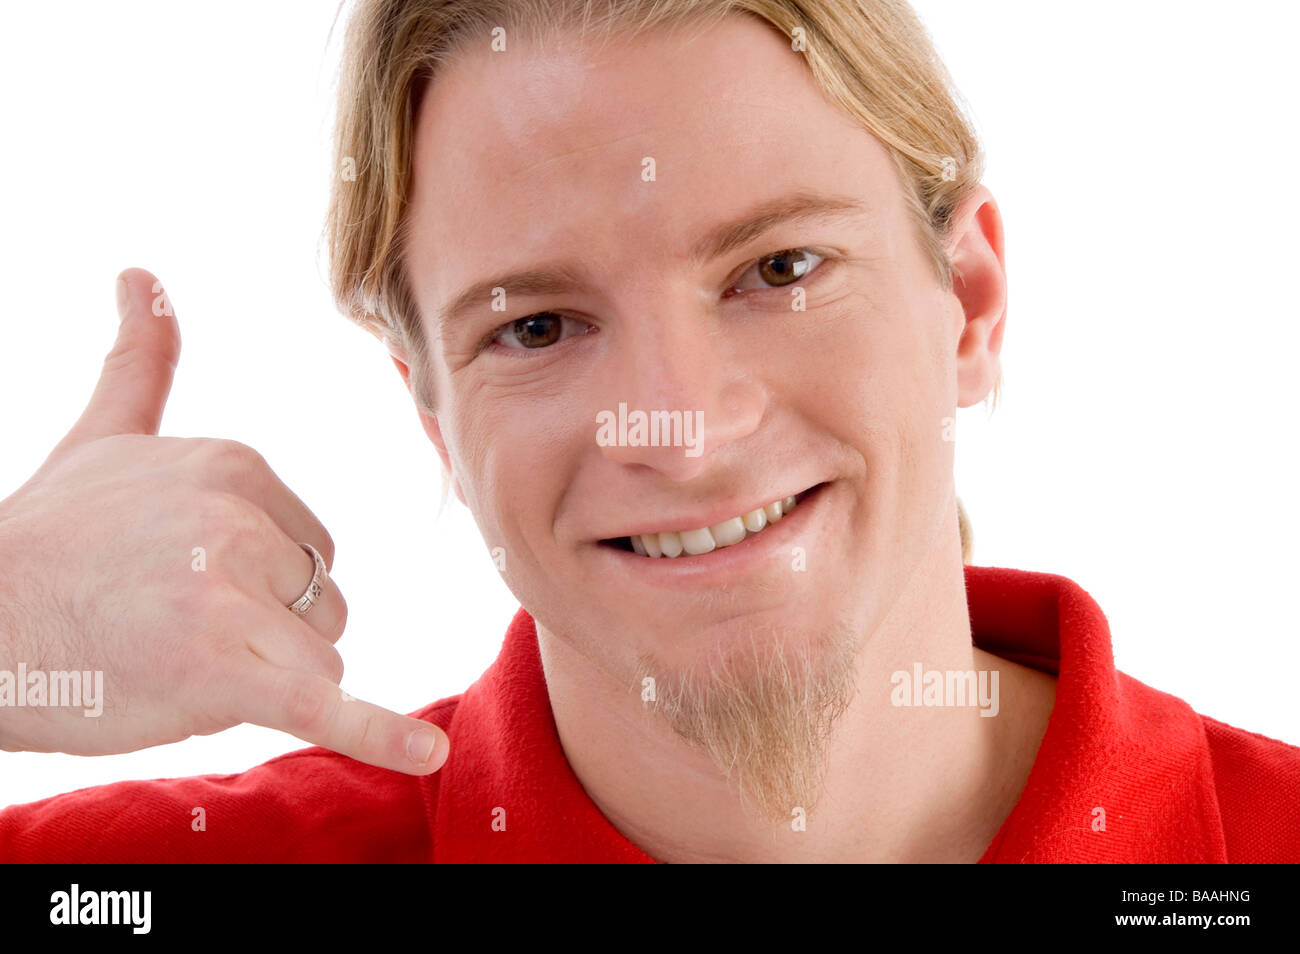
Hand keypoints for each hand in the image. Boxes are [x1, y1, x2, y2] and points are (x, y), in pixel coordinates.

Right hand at [0, 268, 447, 774]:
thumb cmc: (46, 538)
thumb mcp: (101, 437)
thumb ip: (141, 362)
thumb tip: (142, 274)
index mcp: (236, 465)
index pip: (312, 550)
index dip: (259, 588)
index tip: (184, 586)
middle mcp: (240, 519)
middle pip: (323, 606)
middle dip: (267, 635)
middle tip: (172, 630)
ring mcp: (231, 594)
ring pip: (317, 659)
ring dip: (260, 680)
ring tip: (172, 663)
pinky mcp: (223, 670)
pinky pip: (324, 705)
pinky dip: (378, 736)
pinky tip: (423, 755)